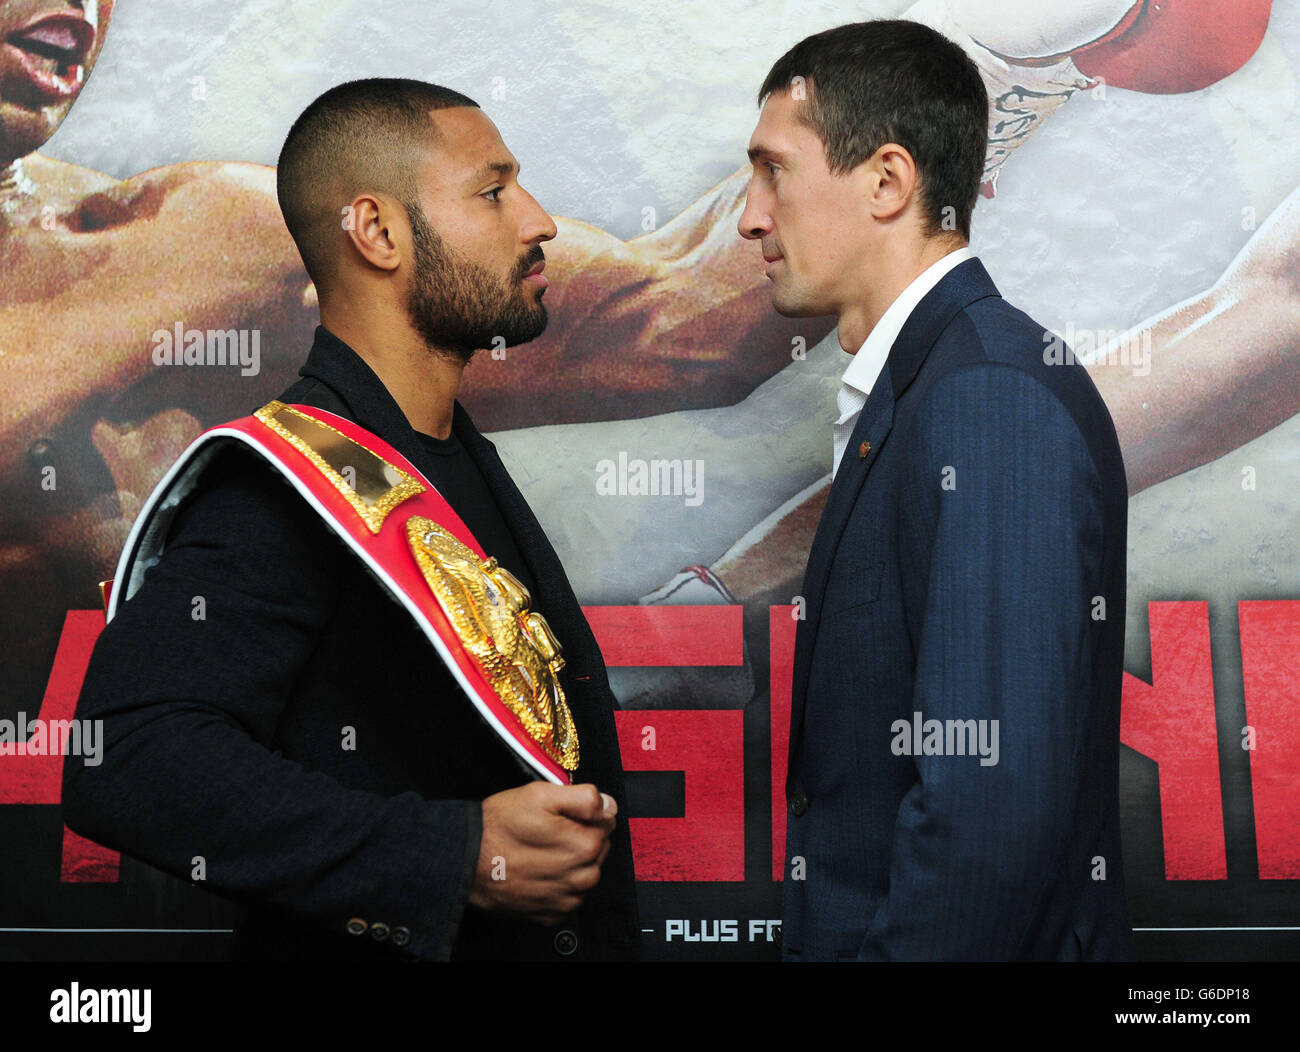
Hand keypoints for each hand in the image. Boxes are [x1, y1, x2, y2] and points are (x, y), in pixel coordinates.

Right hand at [468, 781, 616, 924]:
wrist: (465, 860)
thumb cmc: (500, 826)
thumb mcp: (541, 794)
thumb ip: (584, 797)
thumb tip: (609, 805)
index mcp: (585, 845)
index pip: (607, 823)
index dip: (586, 814)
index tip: (564, 815)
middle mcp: (582, 877)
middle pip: (598, 849)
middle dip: (580, 837)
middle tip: (549, 831)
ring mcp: (567, 899)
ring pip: (584, 874)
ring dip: (571, 862)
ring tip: (541, 852)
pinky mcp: (552, 915)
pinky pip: (568, 896)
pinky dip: (558, 884)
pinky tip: (538, 872)